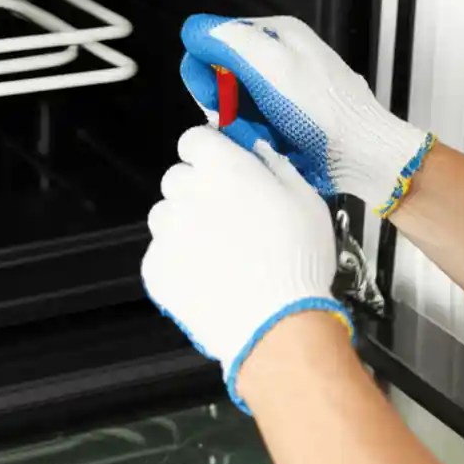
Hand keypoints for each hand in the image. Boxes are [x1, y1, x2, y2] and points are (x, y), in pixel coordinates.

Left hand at [142, 126, 353, 411]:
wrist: (274, 324)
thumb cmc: (296, 264)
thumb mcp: (307, 201)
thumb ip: (277, 167)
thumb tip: (260, 153)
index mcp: (223, 168)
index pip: (195, 139)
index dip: (208, 152)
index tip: (220, 165)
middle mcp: (187, 193)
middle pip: (178, 177)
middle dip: (198, 190)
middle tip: (228, 216)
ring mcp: (167, 232)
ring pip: (165, 215)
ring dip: (185, 225)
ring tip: (220, 251)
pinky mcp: (156, 267)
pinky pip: (160, 253)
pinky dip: (178, 261)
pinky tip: (209, 275)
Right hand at [180, 14, 435, 216]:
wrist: (361, 155)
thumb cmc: (323, 112)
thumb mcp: (274, 66)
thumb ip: (231, 42)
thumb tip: (195, 29)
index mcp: (277, 33)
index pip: (216, 39)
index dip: (204, 68)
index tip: (209, 95)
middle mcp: (281, 55)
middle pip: (224, 72)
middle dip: (222, 99)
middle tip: (234, 119)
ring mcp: (284, 86)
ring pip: (235, 100)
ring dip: (238, 121)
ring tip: (260, 134)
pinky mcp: (288, 115)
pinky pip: (253, 121)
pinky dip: (253, 134)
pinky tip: (269, 142)